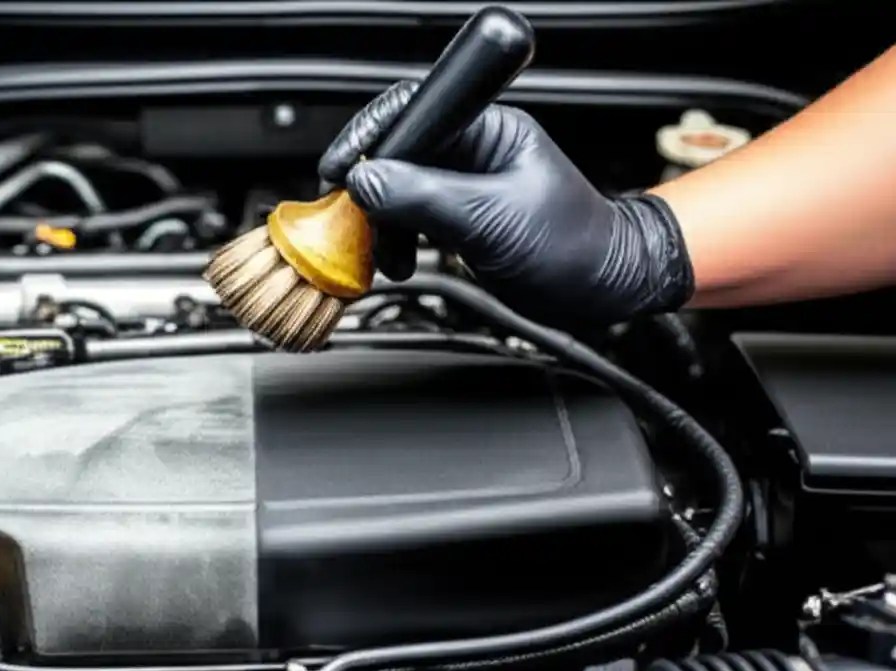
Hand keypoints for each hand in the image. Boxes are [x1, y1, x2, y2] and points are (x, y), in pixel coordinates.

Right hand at [319, 81, 694, 326]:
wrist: (603, 289)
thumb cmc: (577, 245)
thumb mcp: (492, 220)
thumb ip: (424, 198)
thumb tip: (366, 181)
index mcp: (488, 127)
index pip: (412, 110)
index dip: (368, 135)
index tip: (339, 168)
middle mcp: (471, 149)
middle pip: (395, 152)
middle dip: (370, 188)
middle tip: (351, 218)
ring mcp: (461, 183)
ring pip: (396, 189)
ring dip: (381, 224)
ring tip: (387, 253)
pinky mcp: (456, 216)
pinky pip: (408, 218)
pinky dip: (395, 240)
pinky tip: (399, 260)